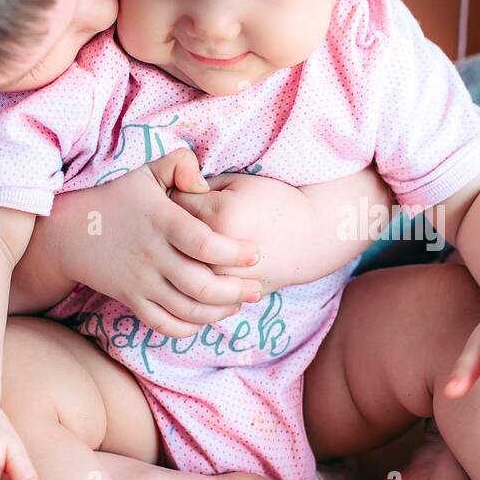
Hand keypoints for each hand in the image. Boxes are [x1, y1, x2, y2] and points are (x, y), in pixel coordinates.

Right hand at [58, 149, 262, 337]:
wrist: (71, 232)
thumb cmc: (117, 198)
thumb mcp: (146, 173)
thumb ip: (179, 164)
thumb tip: (205, 182)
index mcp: (161, 221)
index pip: (203, 243)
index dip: (234, 252)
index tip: (255, 252)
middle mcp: (151, 255)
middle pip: (201, 285)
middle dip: (236, 291)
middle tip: (257, 288)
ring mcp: (140, 282)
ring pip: (186, 310)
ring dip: (218, 313)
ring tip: (238, 303)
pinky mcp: (131, 299)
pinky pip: (162, 324)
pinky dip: (187, 328)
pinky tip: (204, 319)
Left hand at [172, 171, 316, 291]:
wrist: (311, 236)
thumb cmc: (273, 201)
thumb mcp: (237, 182)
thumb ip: (198, 187)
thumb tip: (167, 198)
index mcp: (218, 217)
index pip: (173, 202)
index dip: (179, 193)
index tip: (191, 192)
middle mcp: (218, 253)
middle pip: (171, 238)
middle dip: (176, 227)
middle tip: (192, 217)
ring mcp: (224, 281)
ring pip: (181, 268)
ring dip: (181, 254)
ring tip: (197, 240)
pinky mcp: (231, 297)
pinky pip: (197, 291)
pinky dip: (195, 277)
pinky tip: (204, 262)